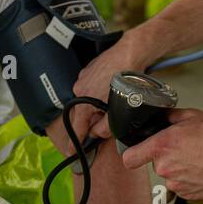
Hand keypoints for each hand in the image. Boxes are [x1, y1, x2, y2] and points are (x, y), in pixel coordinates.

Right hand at [45, 29, 150, 153]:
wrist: (131, 51)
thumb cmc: (126, 78)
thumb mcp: (119, 109)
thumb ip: (107, 126)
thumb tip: (97, 132)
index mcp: (84, 101)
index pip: (77, 127)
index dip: (75, 141)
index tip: (71, 151)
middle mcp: (79, 89)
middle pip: (83, 113)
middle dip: (93, 119)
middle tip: (106, 120)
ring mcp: (82, 78)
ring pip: (87, 100)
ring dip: (97, 104)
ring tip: (113, 98)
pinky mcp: (89, 70)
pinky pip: (90, 87)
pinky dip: (98, 92)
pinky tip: (111, 88)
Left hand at [122, 108, 202, 199]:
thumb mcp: (192, 116)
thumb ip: (171, 116)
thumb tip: (164, 117)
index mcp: (162, 146)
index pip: (130, 158)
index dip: (132, 154)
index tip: (136, 153)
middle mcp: (165, 167)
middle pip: (157, 164)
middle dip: (169, 156)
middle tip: (187, 148)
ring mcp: (176, 184)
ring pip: (171, 175)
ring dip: (181, 169)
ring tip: (199, 158)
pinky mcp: (188, 194)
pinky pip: (183, 186)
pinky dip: (191, 179)